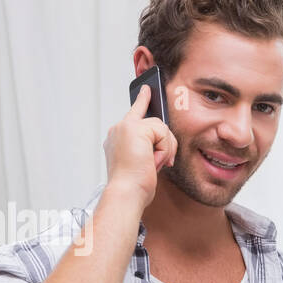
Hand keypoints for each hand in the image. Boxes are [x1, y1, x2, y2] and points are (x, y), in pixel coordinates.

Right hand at [103, 82, 177, 206]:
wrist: (126, 193)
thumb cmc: (133, 185)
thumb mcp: (142, 162)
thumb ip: (148, 146)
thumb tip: (164, 139)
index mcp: (118, 137)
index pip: (133, 114)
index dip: (141, 100)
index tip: (147, 89)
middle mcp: (119, 129)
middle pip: (155, 124)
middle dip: (165, 144)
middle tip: (158, 163)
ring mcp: (125, 127)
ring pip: (161, 128)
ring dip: (164, 149)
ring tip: (152, 164)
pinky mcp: (135, 128)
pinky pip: (163, 132)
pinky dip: (164, 149)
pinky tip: (153, 160)